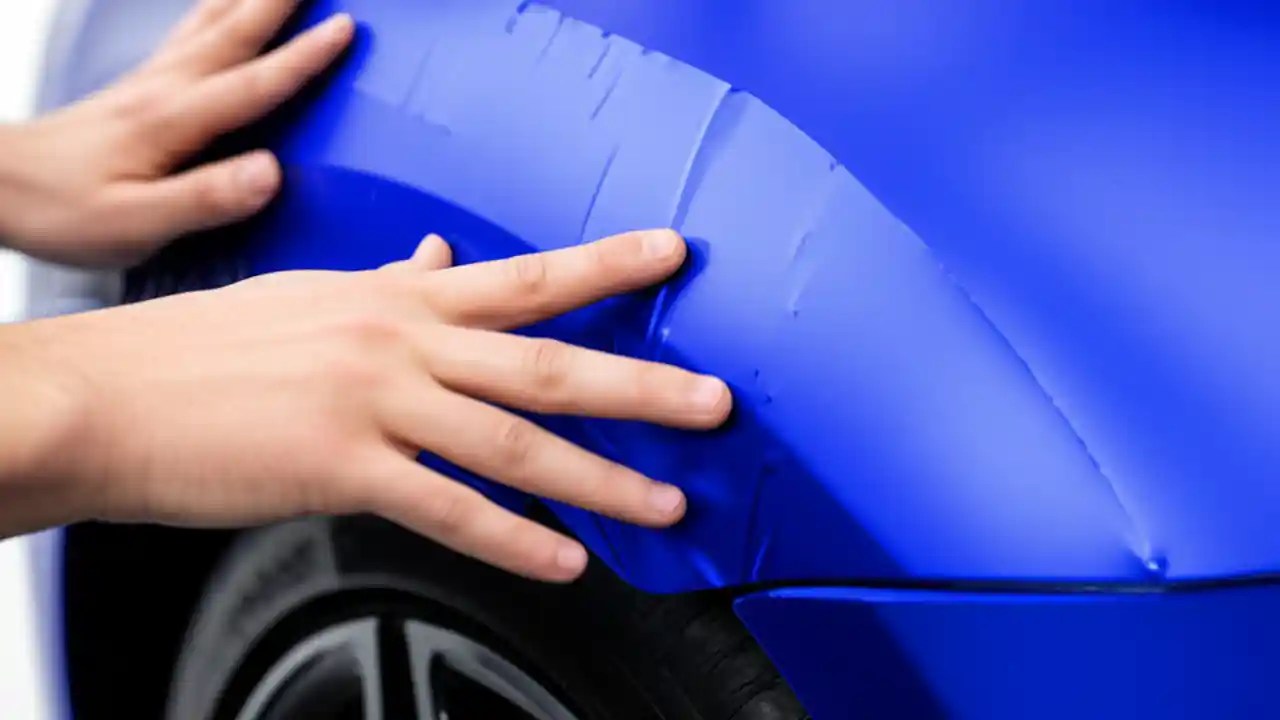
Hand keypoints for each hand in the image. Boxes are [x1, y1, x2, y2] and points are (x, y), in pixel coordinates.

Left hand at [0, 0, 353, 267]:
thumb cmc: (63, 211)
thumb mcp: (136, 222)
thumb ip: (206, 198)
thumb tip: (273, 172)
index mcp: (174, 121)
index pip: (253, 84)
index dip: (302, 58)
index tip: (344, 28)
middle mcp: (165, 89)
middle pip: (233, 33)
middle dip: (279, 2)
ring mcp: (148, 83)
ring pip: (209, 24)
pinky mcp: (136, 89)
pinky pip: (187, 34)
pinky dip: (214, 11)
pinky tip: (221, 9)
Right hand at [4, 230, 730, 581]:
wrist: (110, 393)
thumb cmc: (210, 347)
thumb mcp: (316, 297)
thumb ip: (393, 282)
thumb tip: (444, 257)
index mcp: (399, 298)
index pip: (526, 276)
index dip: (608, 265)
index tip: (674, 255)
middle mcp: (400, 341)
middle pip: (546, 360)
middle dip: (641, 384)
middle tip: (714, 403)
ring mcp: (372, 403)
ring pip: (513, 441)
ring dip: (600, 477)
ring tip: (665, 503)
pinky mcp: (338, 467)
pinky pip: (446, 509)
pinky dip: (512, 538)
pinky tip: (563, 560)